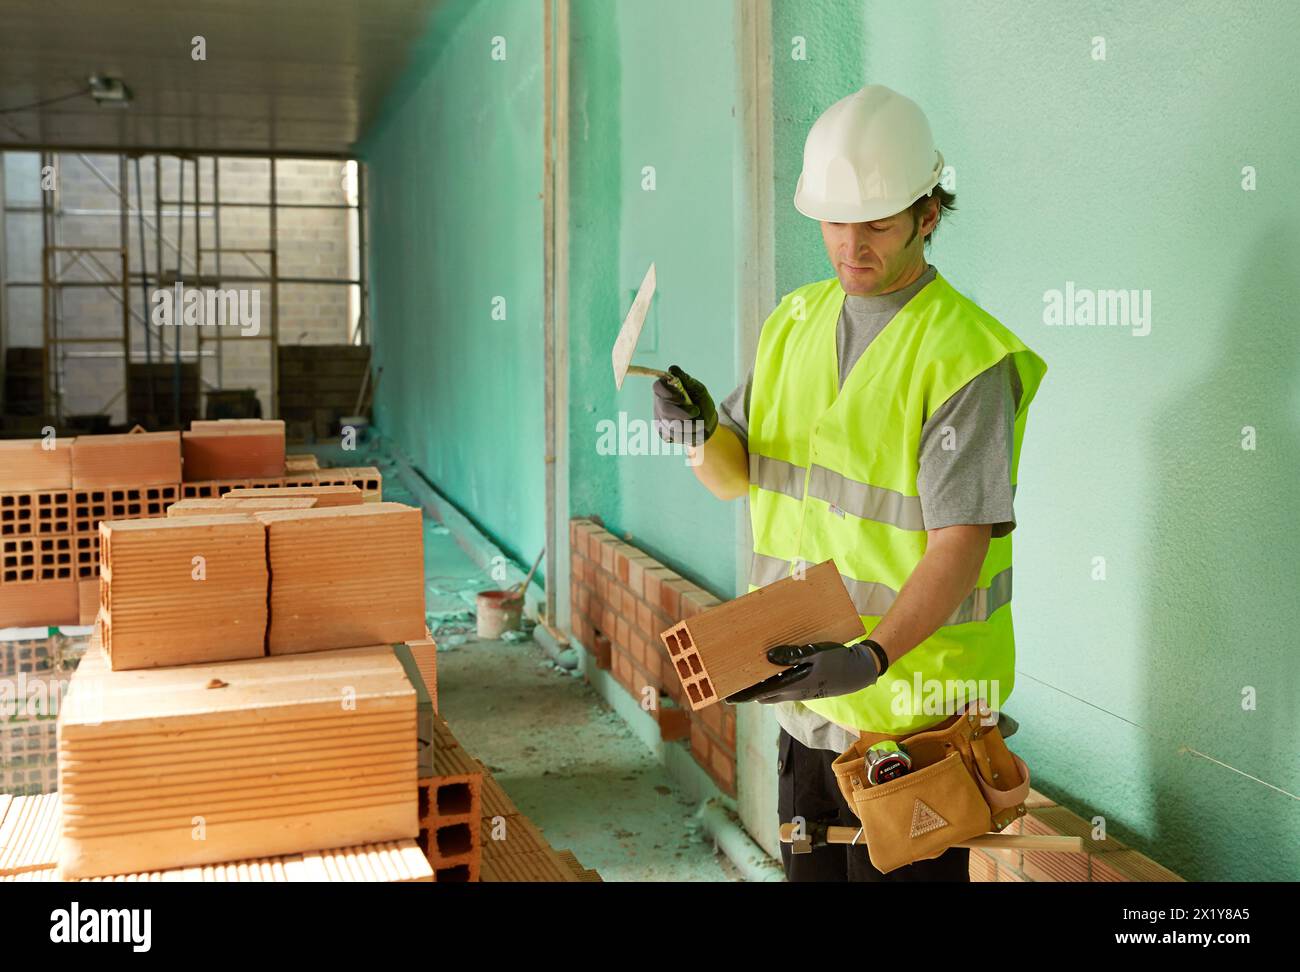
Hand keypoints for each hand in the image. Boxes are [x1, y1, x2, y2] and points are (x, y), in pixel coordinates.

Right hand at [652, 365, 716, 446]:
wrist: (705, 423)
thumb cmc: (700, 402)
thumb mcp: (697, 388)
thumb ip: (685, 380)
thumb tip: (672, 368)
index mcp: (665, 389)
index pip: (658, 386)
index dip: (670, 393)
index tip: (684, 398)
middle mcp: (658, 403)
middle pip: (665, 409)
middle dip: (683, 413)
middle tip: (696, 412)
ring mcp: (659, 420)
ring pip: (671, 425)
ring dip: (690, 426)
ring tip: (699, 422)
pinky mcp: (663, 434)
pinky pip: (673, 437)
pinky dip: (687, 435)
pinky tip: (692, 430)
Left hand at [724, 641, 880, 703]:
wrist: (859, 672)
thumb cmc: (837, 660)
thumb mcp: (817, 653)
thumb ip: (793, 655)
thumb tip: (769, 657)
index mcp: (793, 686)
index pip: (760, 693)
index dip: (742, 696)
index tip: (726, 697)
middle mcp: (793, 693)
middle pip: (763, 695)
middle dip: (747, 692)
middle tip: (732, 684)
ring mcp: (800, 692)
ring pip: (772, 693)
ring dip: (759, 687)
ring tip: (747, 676)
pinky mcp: (805, 689)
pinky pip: (783, 688)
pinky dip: (772, 683)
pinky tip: (770, 670)